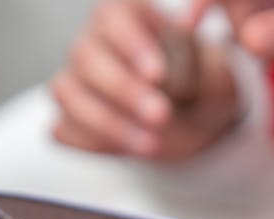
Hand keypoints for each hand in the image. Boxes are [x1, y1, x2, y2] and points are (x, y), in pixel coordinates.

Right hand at [50, 0, 240, 160]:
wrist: (193, 118)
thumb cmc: (198, 82)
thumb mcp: (208, 70)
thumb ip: (188, 68)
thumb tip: (163, 80)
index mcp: (125, 15)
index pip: (113, 17)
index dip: (132, 45)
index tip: (158, 75)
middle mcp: (92, 42)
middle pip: (86, 56)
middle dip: (124, 90)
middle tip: (161, 115)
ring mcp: (75, 80)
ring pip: (67, 93)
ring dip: (109, 122)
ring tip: (152, 143)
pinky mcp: (69, 118)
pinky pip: (64, 129)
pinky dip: (92, 142)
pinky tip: (129, 148)